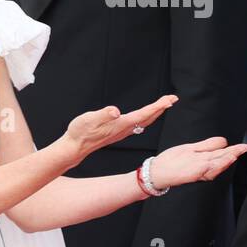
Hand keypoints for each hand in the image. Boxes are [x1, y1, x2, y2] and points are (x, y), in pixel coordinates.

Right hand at [62, 94, 177, 162]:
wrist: (74, 147)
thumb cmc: (80, 132)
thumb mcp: (89, 119)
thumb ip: (103, 115)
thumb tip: (115, 111)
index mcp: (120, 124)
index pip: (144, 114)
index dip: (158, 107)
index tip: (170, 100)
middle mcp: (124, 129)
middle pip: (148, 118)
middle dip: (161, 108)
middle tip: (173, 99)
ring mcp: (121, 132)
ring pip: (144, 121)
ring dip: (155, 113)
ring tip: (163, 105)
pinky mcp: (117, 132)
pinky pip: (137, 124)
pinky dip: (146, 117)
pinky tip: (145, 117)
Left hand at [149, 137, 246, 190]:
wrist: (157, 172)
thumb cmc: (173, 162)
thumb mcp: (191, 150)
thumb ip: (206, 146)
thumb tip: (223, 141)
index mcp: (204, 161)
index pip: (222, 155)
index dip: (233, 151)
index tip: (244, 147)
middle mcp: (202, 167)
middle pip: (221, 159)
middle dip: (234, 154)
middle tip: (246, 148)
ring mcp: (196, 169)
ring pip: (216, 164)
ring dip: (227, 159)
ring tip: (237, 153)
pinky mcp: (190, 173)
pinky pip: (206, 169)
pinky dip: (215, 165)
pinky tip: (221, 160)